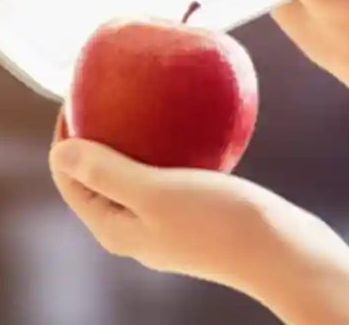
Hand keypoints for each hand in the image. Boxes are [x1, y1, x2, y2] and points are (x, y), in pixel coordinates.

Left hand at [51, 113, 348, 323]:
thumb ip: (105, 172)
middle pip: (93, 173)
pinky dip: (162, 147)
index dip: (64, 134)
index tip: (77, 93)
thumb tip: (59, 151)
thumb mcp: (154, 192)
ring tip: (135, 101)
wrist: (289, 256)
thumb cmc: (221, 223)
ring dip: (127, 138)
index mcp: (112, 227)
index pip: (68, 175)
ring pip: (129, 172)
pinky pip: (164, 173)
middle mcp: (132, 229)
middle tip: (102, 91)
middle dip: (91, 133)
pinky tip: (178, 122)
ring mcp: (162, 224)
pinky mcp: (192, 215)